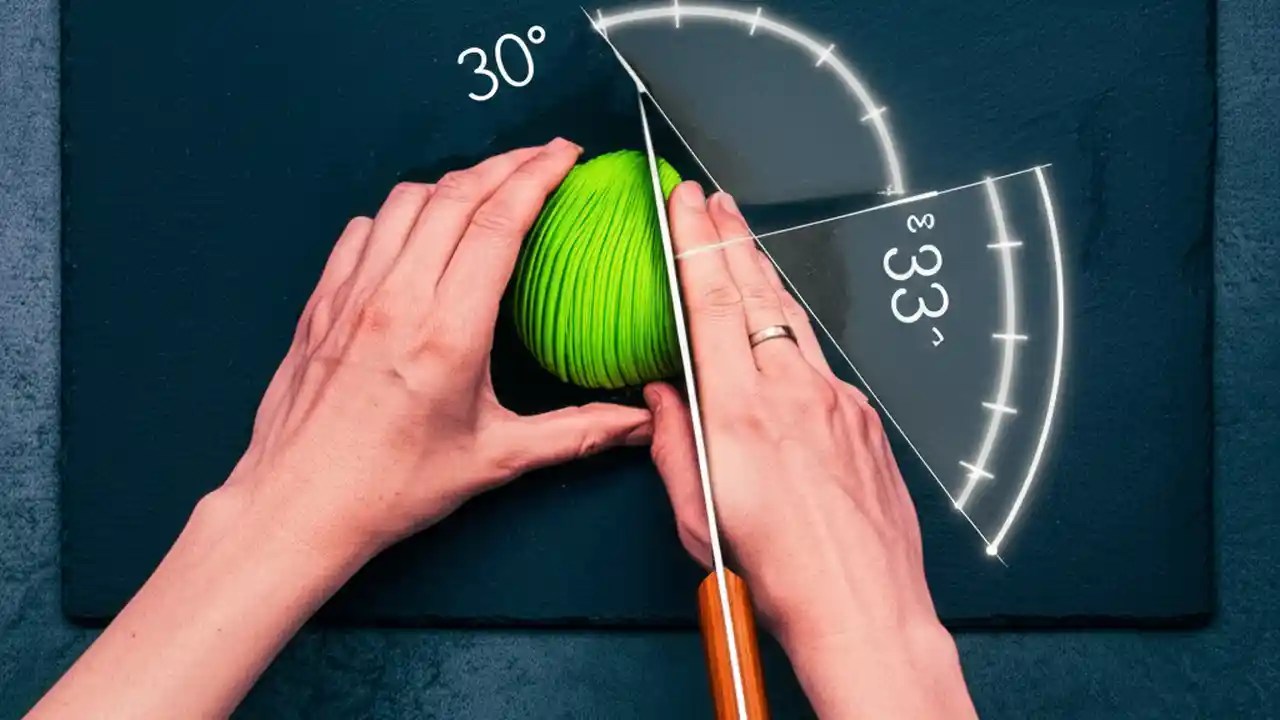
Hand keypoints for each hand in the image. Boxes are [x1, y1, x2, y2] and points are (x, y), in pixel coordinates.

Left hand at [222, 138, 651, 561]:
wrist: (298, 505)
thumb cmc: (392, 487)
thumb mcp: (495, 459)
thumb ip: (575, 433)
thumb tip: (638, 423)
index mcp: (447, 330)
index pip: (497, 223)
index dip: (536, 176)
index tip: (564, 154)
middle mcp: (397, 296)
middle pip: (456, 195)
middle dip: (505, 164)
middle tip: (541, 157)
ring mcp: (352, 293)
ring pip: (406, 201)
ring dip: (453, 182)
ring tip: (487, 187)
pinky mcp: (322, 301)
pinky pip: (363, 230)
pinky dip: (399, 214)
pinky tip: (417, 229)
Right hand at [646, 183, 975, 717]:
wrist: (861, 607)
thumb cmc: (775, 574)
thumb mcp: (696, 515)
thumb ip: (673, 442)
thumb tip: (663, 396)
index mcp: (739, 414)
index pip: (710, 304)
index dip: (695, 244)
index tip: (685, 204)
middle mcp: (791, 394)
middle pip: (756, 294)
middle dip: (729, 238)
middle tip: (713, 200)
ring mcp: (836, 401)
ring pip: (793, 320)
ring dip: (762, 276)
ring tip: (743, 242)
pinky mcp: (864, 418)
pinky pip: (822, 362)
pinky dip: (795, 337)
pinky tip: (783, 333)